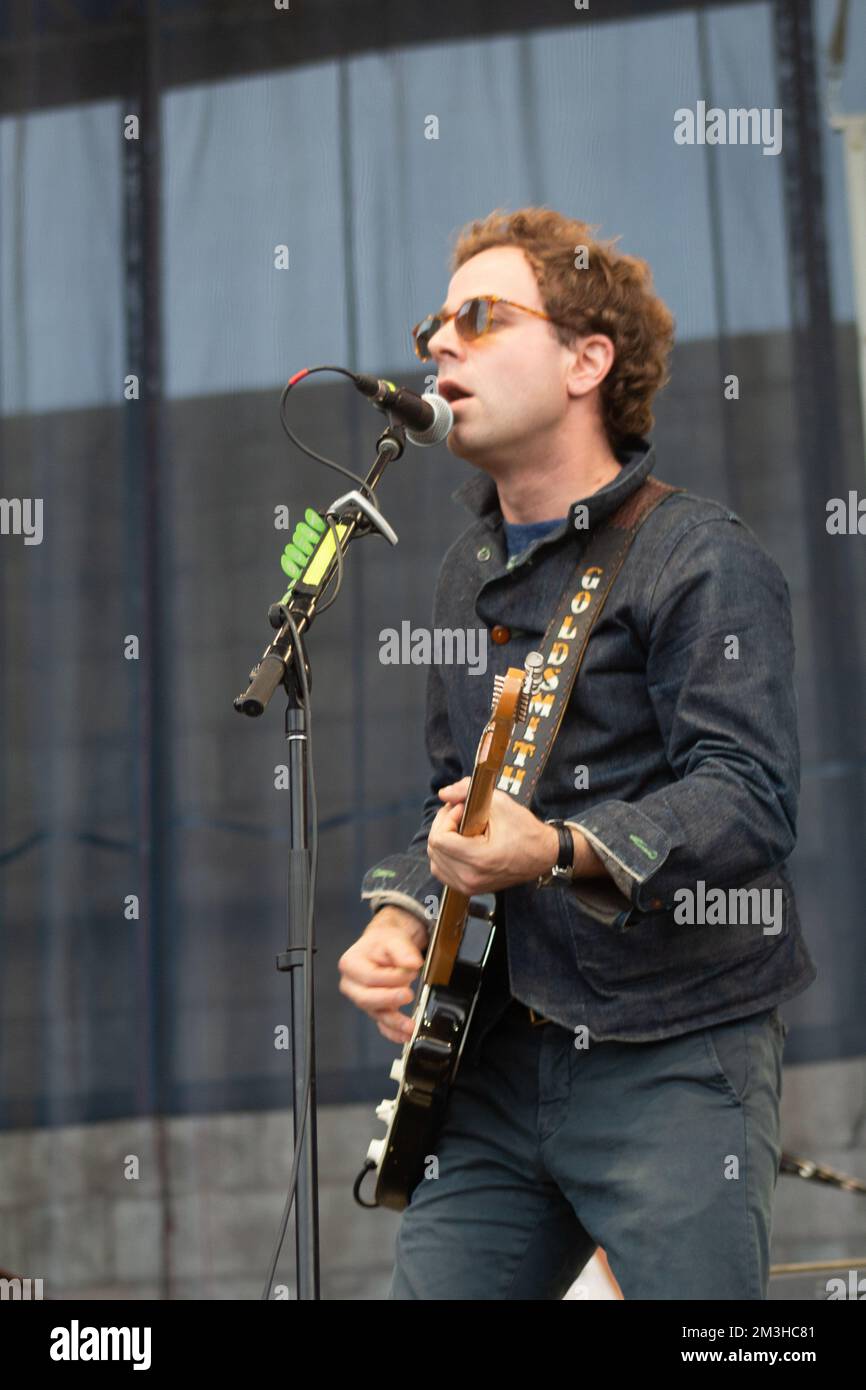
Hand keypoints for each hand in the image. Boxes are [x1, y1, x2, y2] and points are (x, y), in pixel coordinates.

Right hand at [338, 906, 425, 1043]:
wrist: (386, 946)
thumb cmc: (384, 942)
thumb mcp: (394, 938)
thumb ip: (403, 951)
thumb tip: (412, 964)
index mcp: (350, 964)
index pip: (370, 977)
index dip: (391, 977)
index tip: (411, 971)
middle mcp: (352, 985)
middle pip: (366, 998)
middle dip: (388, 999)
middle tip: (408, 995)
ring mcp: (362, 999)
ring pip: (375, 1013)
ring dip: (393, 1021)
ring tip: (410, 1026)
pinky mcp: (375, 1009)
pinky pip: (381, 1024)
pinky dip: (393, 1032)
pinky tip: (404, 1036)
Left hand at [426, 776, 561, 895]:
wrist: (542, 855)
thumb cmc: (526, 832)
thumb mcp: (499, 803)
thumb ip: (467, 792)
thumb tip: (444, 793)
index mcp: (479, 859)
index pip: (439, 839)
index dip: (446, 819)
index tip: (462, 810)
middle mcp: (471, 877)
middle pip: (434, 849)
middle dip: (443, 826)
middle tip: (461, 815)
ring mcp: (469, 886)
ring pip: (435, 861)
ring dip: (443, 841)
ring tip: (461, 830)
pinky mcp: (469, 889)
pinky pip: (443, 871)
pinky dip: (446, 855)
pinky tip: (460, 843)